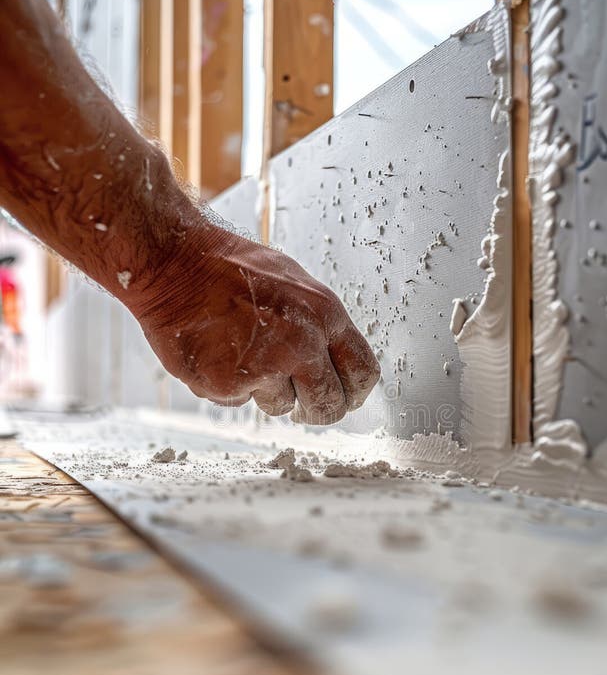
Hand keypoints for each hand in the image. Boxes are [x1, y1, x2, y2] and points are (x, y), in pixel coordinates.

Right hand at [133, 225, 379, 423]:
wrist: (174, 263)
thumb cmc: (228, 267)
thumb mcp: (293, 284)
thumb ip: (316, 324)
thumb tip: (333, 362)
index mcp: (324, 314)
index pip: (363, 371)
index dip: (354, 393)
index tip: (345, 398)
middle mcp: (302, 343)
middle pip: (330, 404)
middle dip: (318, 411)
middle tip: (303, 407)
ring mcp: (266, 367)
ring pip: (281, 406)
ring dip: (265, 390)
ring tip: (240, 350)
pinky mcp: (230, 385)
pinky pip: (240, 401)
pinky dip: (229, 386)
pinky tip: (216, 353)